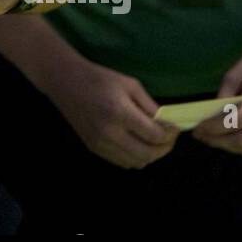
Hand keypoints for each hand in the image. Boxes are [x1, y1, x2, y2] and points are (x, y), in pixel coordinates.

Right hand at [46, 59, 180, 169]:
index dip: (170, 134)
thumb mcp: (129, 84)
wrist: (66, 82)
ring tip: (153, 142)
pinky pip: (122, 162)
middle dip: (164, 148)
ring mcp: (100, 143)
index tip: (175, 128)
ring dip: (150, 155)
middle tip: (169, 138)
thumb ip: (149, 105)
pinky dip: (134, 157)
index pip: (154, 135)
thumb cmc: (99, 78)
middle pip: (147, 154)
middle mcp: (110, 132)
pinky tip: (136, 143)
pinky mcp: (93, 148)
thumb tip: (167, 124)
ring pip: (136, 162)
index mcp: (120, 112)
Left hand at [191, 42, 241, 156]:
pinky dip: (241, 146)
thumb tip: (207, 118)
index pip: (234, 122)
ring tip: (211, 137)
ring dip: (228, 146)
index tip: (197, 127)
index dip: (213, 128)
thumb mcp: (233, 75)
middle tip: (200, 135)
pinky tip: (227, 137)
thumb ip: (222, 98)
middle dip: (217, 140)